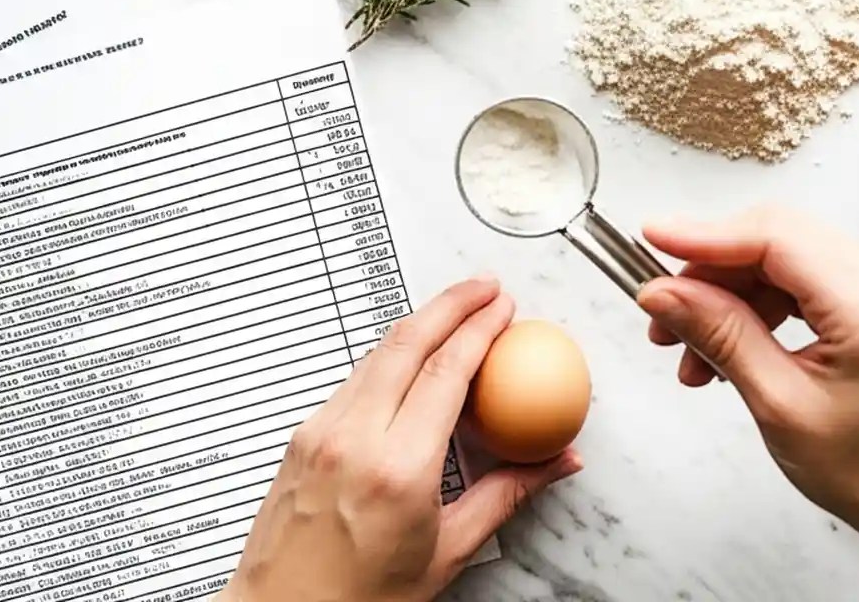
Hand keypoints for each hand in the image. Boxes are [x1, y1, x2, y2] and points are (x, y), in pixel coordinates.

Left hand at [217, 278, 582, 601]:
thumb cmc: (357, 599)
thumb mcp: (447, 551)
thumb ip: (507, 496)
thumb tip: (556, 464)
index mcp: (397, 470)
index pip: (446, 373)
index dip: (480, 330)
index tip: (504, 310)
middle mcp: (352, 440)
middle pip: (407, 342)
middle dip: (452, 303)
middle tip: (486, 288)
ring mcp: (320, 433)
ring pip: (376, 353)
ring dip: (419, 324)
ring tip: (455, 313)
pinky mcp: (303, 436)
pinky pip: (354, 379)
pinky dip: (390, 357)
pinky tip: (412, 361)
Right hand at [637, 205, 858, 600]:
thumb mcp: (779, 404)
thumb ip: (720, 335)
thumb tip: (662, 292)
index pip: (773, 238)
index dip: (704, 236)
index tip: (650, 239)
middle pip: (772, 238)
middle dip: (708, 272)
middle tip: (660, 315)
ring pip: (777, 256)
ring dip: (725, 295)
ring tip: (688, 351)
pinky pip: (795, 276)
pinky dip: (752, 306)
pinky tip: (722, 349)